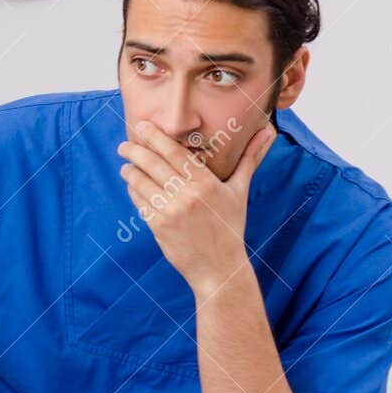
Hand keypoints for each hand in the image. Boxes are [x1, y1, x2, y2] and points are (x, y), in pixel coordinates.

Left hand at [116, 120, 276, 297]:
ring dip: (130, 172)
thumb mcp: (239, 191)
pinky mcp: (158, 227)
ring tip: (126, 165)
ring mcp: (170, 211)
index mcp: (206, 182)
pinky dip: (134, 192)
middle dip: (134, 151)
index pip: (175, 152)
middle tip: (123, 145)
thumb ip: (248, 159)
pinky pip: (140, 202)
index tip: (142, 126)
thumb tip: (268, 132)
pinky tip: (132, 186)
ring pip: (142, 183)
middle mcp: (186, 195)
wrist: (218, 267)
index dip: (155, 137)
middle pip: (153, 164)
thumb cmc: (230, 226)